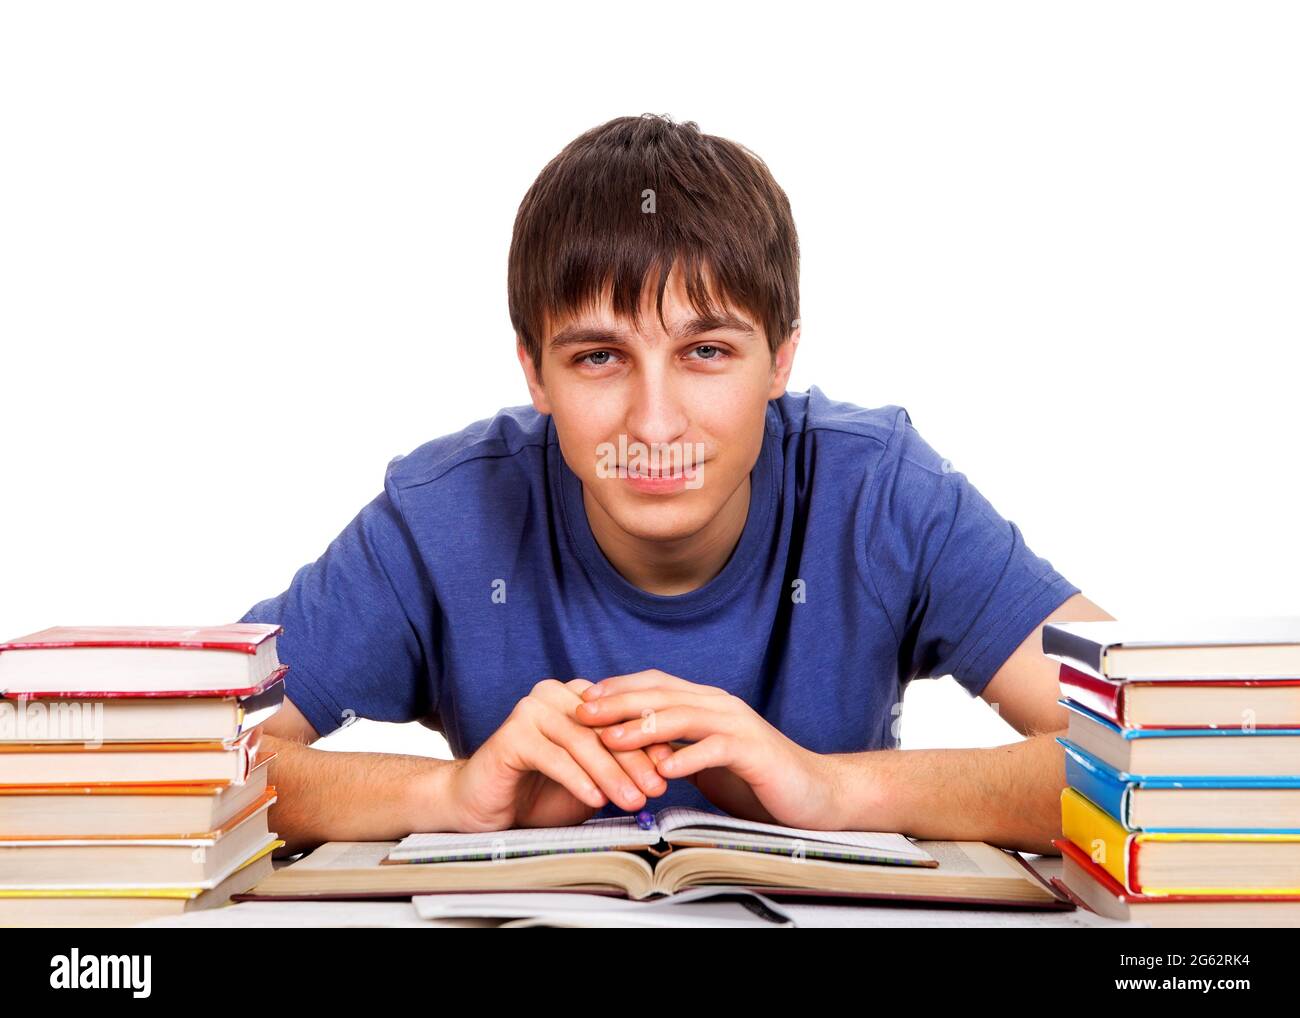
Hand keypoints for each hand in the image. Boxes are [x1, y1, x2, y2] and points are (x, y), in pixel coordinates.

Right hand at [445, 678, 672, 830]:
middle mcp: (554, 695)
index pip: (619, 717)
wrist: (483, 804)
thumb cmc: (538, 792)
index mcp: (576, 697)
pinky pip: (553, 757)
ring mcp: (530, 710)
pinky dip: (577, 780)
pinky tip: (596, 801)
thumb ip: (618, 767)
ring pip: (581, 742)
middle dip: (634, 761)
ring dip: (610, 774)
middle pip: (603, 728)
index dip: (647, 743)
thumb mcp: (589, 779)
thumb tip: (664, 769)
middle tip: (656, 789)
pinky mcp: (511, 733)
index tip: (672, 770)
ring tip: (632, 800)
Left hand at [575, 669, 844, 829]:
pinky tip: (664, 769)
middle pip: (662, 695)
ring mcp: (739, 726)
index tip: (583, 699)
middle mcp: (720, 707)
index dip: (618, 688)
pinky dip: (688, 757)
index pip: (655, 685)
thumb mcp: (704, 762)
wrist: (815, 794)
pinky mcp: (755, 753)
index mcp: (706, 705)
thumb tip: (627, 750)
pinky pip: (716, 749)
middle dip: (619, 702)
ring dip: (644, 727)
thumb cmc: (756, 781)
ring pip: (684, 716)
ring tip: (611, 739)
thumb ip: (672, 749)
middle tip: (583, 713)